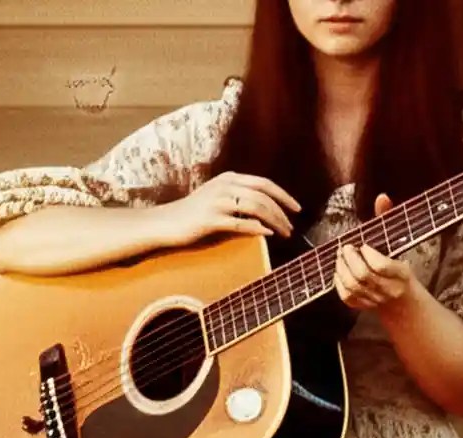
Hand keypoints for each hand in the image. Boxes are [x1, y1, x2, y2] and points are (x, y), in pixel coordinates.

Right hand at [161, 171, 300, 244]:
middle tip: (292, 227)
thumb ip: (238, 196)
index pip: (264, 183)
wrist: (165, 222)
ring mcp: (217, 202)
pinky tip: (267, 235)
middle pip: (263, 196)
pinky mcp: (211, 219)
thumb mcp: (216, 197)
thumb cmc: (192, 213)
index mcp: (229, 178)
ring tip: (284, 233)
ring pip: (256, 208)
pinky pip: (240, 223)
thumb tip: (264, 209)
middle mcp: (225, 186)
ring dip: (274, 221)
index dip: (284, 195)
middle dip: (282, 211)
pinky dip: (256, 229)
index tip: (297, 208)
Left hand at [333, 194, 421, 312]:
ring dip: (341, 269)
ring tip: (340, 257)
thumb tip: (381, 197)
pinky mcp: (363, 307)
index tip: (363, 244)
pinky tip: (338, 271)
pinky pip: (347, 297)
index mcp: (401, 273)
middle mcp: (389, 289)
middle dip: (350, 259)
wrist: (403, 302)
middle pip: (363, 276)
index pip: (380, 265)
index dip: (367, 253)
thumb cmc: (397, 265)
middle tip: (345, 248)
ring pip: (352, 286)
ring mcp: (375, 300)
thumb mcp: (396, 243)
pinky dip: (338, 283)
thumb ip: (386, 220)